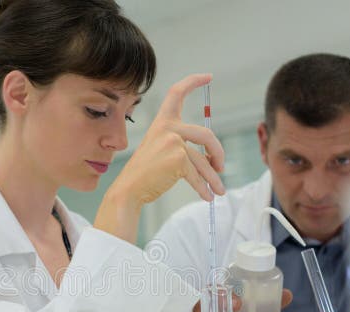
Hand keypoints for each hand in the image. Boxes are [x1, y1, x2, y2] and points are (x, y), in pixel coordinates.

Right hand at [94, 74, 225, 241]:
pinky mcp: (177, 159)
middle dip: (218, 153)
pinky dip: (204, 187)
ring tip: (219, 190)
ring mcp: (173, 142)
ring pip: (204, 161)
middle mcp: (168, 128)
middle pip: (206, 135)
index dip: (193, 82)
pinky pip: (197, 175)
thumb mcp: (161, 151)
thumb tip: (212, 158)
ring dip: (213, 178)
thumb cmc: (145, 173)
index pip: (177, 93)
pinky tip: (208, 195)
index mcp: (162, 122)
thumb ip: (182, 146)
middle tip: (220, 167)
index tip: (208, 76)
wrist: (129, 190)